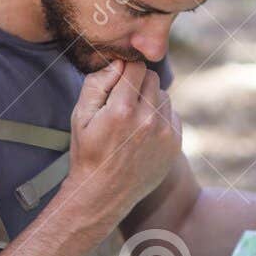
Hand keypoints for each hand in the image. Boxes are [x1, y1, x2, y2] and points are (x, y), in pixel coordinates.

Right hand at [66, 60, 182, 217]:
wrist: (103, 193)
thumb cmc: (88, 152)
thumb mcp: (80, 116)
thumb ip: (98, 83)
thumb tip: (118, 61)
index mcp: (122, 110)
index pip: (136, 67)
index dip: (125, 70)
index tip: (118, 79)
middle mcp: (148, 120)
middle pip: (152, 78)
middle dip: (138, 83)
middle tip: (123, 100)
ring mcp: (165, 133)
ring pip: (163, 96)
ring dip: (150, 100)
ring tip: (132, 119)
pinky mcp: (175, 144)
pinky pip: (172, 115)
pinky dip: (160, 117)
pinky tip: (143, 133)